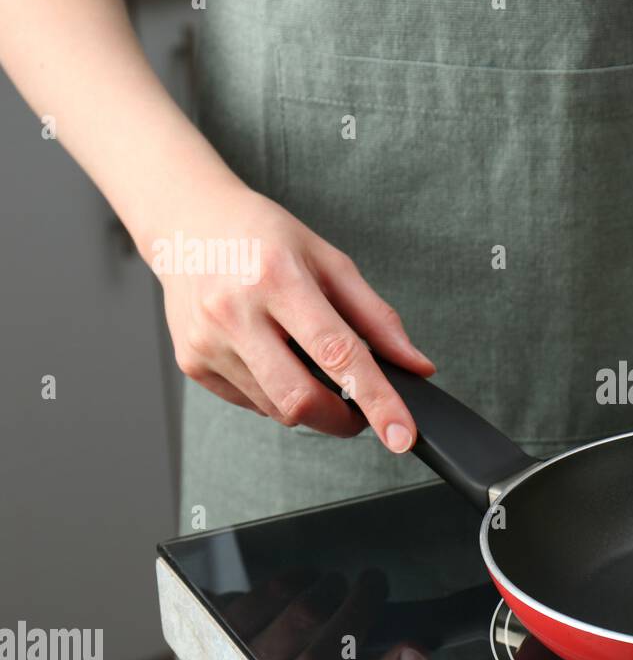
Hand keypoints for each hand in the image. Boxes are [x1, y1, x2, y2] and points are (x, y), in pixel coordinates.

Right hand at [149, 183, 434, 451]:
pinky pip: (252, 404)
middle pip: (300, 399)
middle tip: (361, 410)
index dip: (376, 400)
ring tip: (308, 362)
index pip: (336, 353)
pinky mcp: (191, 363)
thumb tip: (417, 366)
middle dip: (342, 419)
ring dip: (309, 404)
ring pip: (277, 409)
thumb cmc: (266, 239)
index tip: (401, 435)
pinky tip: (273, 358)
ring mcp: (206, 341)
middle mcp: (234, 311)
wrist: (188, 224)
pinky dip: (276, 394)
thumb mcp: (330, 261)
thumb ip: (377, 318)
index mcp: (277, 277)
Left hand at [219, 568, 428, 659]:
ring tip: (337, 585)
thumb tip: (410, 641)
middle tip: (375, 584)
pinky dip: (298, 578)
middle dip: (362, 608)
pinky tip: (305, 581)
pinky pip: (271, 593)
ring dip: (330, 588)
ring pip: (301, 616)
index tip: (419, 648)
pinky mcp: (217, 633)